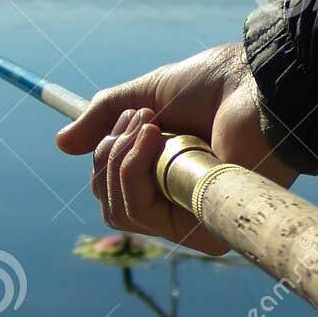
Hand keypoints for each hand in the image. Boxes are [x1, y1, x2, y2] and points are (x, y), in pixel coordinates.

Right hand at [54, 42, 296, 253]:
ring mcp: (190, 221)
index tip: (131, 117)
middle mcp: (179, 204)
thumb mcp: (146, 95)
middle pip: (109, 204)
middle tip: (141, 120)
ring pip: (119, 210)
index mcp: (168, 175)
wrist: (255, 85)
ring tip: (151, 126)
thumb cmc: (215, 85)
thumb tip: (61, 144)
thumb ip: (105, 118)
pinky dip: (134, 171)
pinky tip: (157, 140)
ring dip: (121, 160)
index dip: (107, 156)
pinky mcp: (201, 231)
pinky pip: (140, 213)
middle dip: (109, 156)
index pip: (113, 191)